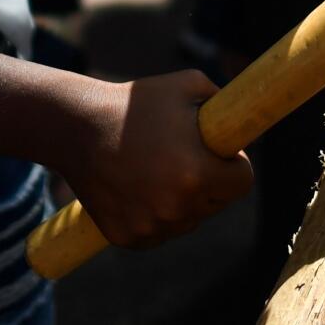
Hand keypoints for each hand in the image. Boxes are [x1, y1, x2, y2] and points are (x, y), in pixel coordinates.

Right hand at [62, 70, 253, 248]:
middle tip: (187, 157)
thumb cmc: (135, 104)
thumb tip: (245, 117)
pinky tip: (138, 186)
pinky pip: (159, 231)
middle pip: (217, 203)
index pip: (243, 183)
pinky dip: (156, 215)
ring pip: (188, 219)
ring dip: (183, 200)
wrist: (79, 129)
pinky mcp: (128, 238)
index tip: (222, 155)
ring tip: (157, 168)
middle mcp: (177, 208)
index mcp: (197, 173)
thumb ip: (223, 101)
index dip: (235, 165)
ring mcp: (151, 227)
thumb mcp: (188, 85)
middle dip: (210, 182)